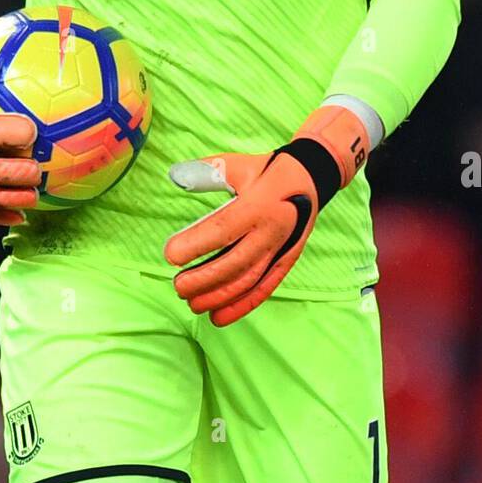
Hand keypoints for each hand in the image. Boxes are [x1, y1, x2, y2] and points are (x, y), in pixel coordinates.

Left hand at [164, 105, 368, 325]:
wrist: (311, 178)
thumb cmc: (267, 171)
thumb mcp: (237, 164)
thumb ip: (206, 171)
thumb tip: (176, 176)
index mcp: (256, 204)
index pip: (222, 229)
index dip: (195, 244)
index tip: (170, 254)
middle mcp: (270, 231)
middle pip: (234, 263)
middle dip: (203, 280)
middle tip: (178, 286)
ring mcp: (280, 249)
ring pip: (248, 281)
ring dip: (219, 297)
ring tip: (192, 304)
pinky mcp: (286, 262)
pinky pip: (264, 289)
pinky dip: (241, 306)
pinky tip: (218, 317)